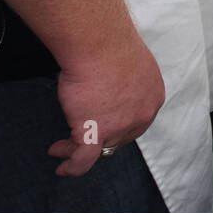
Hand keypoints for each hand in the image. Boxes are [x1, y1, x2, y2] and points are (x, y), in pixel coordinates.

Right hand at [47, 32, 164, 176]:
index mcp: (152, 96)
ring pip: (99, 148)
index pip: (135, 120)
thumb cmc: (111, 45)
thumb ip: (126, 80)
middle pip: (119, 137)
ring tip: (60, 148)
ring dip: (77, 149)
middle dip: (98, 139)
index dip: (117, 126)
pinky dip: (72, 167)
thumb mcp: (131, 64)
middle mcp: (142, 114)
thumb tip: (112, 84)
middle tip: (76, 138)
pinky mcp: (96, 131)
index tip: (102, 125)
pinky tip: (62, 168)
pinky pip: (83, 159)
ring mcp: (121, 126)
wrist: (100, 44)